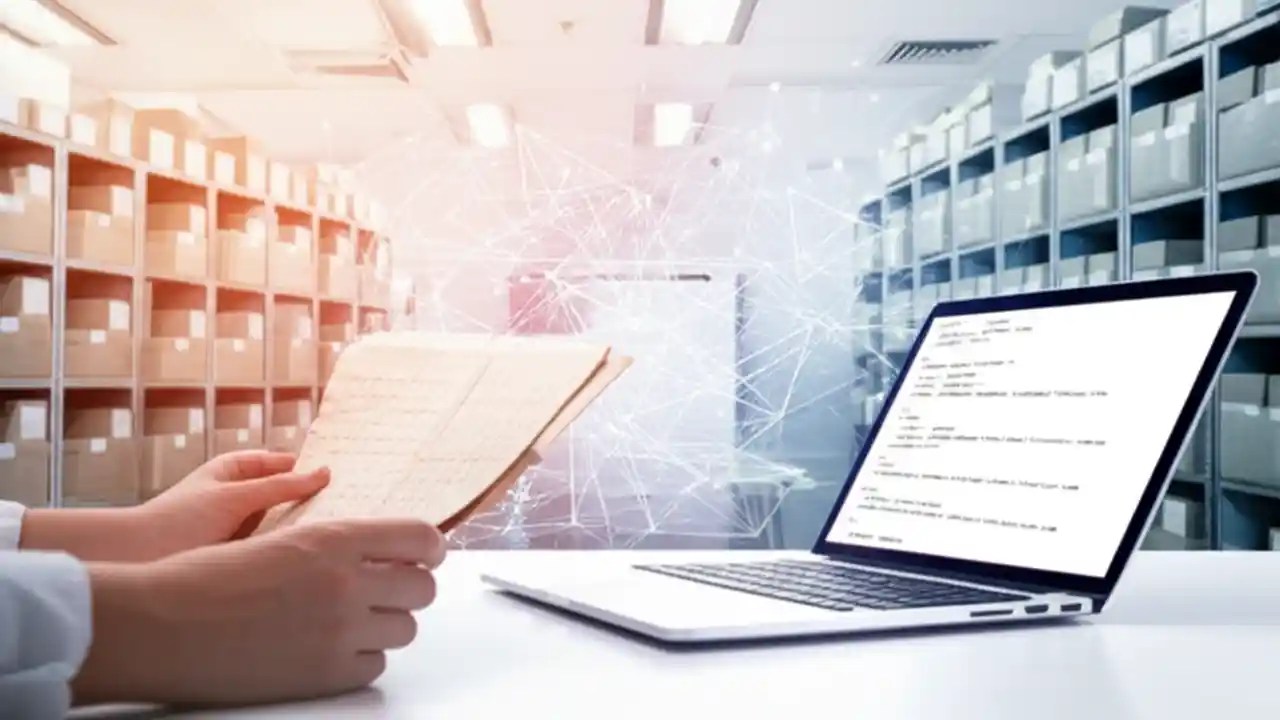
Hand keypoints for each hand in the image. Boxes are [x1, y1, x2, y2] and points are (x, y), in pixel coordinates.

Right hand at [73, 518, 446, 705]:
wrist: (158, 625)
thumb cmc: (202, 578)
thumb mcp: (279, 538)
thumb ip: (334, 545)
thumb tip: (379, 552)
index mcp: (334, 539)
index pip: (420, 538)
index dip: (430, 548)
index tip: (427, 555)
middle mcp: (345, 583)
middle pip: (423, 588)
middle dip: (410, 588)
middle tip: (390, 590)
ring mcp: (338, 632)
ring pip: (405, 630)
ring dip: (386, 624)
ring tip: (353, 620)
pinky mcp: (324, 675)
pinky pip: (375, 666)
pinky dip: (362, 658)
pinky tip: (334, 648)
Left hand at [137, 451, 330, 558]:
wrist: (135, 559)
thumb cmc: (179, 520)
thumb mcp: (236, 497)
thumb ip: (282, 486)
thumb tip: (325, 473)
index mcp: (234, 470)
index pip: (281, 463)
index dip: (307, 468)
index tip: (342, 478)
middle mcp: (236, 495)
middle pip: (282, 493)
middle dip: (307, 500)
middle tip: (344, 509)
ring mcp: (234, 526)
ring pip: (276, 523)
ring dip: (295, 528)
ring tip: (329, 535)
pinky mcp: (233, 554)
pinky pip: (266, 547)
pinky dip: (280, 550)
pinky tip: (301, 557)